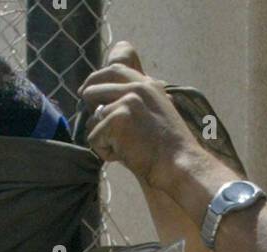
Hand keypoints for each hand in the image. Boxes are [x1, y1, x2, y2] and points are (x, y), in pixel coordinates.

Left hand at [78, 41, 213, 191]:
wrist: (180, 165)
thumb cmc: (170, 151)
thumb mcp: (158, 114)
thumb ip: (137, 103)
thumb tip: (106, 106)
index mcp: (148, 85)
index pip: (114, 70)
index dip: (96, 80)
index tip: (86, 91)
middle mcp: (136, 87)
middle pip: (93, 89)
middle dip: (90, 110)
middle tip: (100, 129)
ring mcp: (126, 101)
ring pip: (93, 120)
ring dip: (104, 139)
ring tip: (128, 149)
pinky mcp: (117, 119)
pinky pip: (94, 138)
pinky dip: (105, 152)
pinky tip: (126, 156)